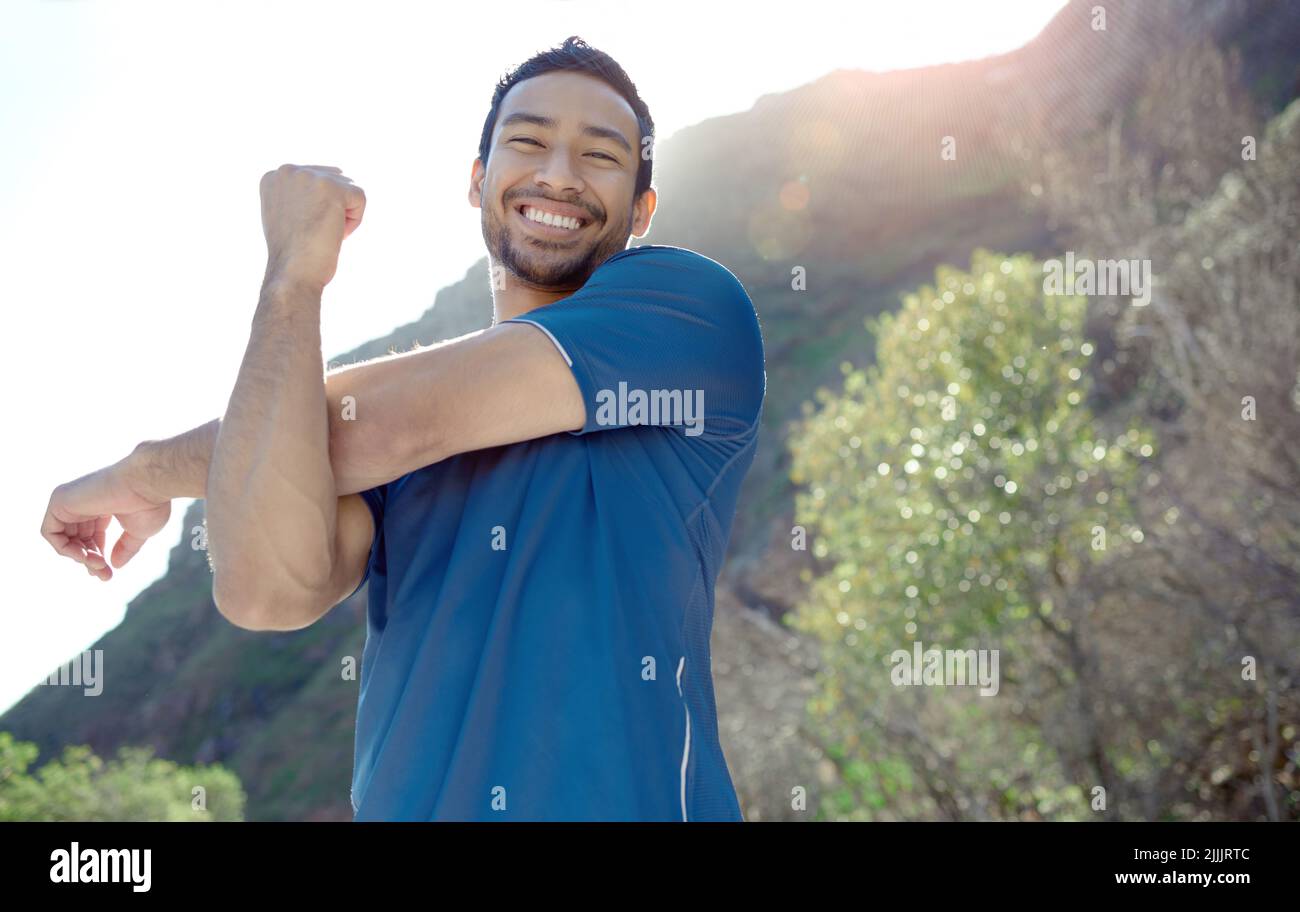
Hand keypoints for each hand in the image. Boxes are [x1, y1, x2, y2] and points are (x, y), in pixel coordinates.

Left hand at [41, 448, 171, 581]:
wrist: (147, 483)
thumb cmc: (148, 503)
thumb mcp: (138, 531)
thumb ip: (124, 547)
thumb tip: (114, 565)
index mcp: (103, 505)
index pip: (90, 535)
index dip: (96, 555)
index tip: (107, 573)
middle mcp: (84, 501)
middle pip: (76, 539)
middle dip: (89, 560)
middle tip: (104, 575)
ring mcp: (70, 500)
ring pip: (62, 538)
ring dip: (79, 558)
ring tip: (98, 565)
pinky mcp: (60, 500)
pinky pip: (50, 533)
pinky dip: (64, 549)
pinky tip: (84, 556)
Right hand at [259, 164, 366, 290]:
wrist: (292, 272)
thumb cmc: (291, 254)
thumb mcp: (286, 216)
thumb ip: (298, 196)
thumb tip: (323, 191)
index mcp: (274, 176)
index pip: (315, 181)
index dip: (317, 209)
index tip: (302, 227)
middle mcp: (288, 170)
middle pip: (333, 182)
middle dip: (332, 210)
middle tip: (313, 233)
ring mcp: (310, 176)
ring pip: (347, 190)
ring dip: (343, 216)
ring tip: (322, 233)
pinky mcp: (332, 187)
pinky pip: (360, 198)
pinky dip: (354, 221)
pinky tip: (335, 233)